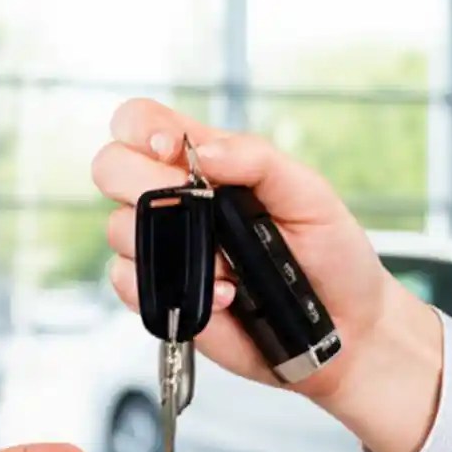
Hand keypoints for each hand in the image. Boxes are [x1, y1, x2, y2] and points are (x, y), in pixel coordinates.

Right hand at [92, 98, 442, 451]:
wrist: (341, 328)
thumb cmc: (329, 254)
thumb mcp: (309, 193)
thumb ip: (257, 160)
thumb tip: (204, 152)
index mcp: (205, 163)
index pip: (140, 122)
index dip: (141, 128)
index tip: (170, 150)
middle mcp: (174, 202)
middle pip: (110, 168)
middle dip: (145, 184)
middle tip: (199, 210)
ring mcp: (165, 250)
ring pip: (118, 229)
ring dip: (177, 247)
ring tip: (230, 268)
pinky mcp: (164, 297)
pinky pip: (129, 285)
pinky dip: (176, 290)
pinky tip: (222, 298)